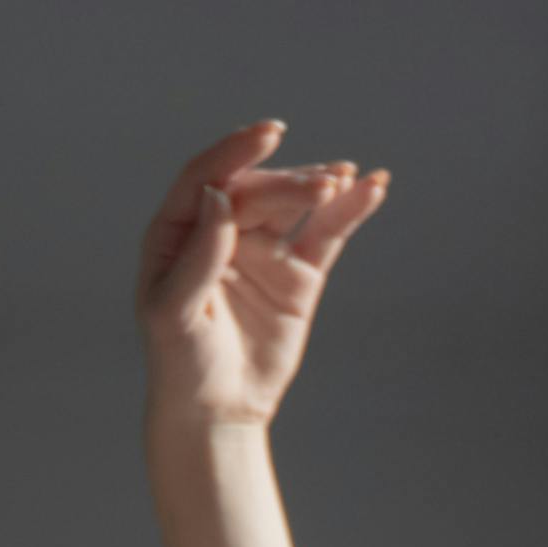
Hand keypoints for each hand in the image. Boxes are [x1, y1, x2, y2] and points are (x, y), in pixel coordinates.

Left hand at [137, 119, 389, 432]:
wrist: (217, 411)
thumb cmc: (180, 362)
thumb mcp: (174, 312)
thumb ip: (197, 255)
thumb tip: (218, 194)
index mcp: (177, 231)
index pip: (206, 177)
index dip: (236, 152)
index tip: (269, 135)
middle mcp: (220, 230)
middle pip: (257, 190)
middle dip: (290, 184)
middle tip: (322, 187)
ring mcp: (262, 248)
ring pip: (294, 205)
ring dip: (321, 187)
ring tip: (348, 179)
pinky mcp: (299, 273)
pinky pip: (326, 234)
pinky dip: (349, 211)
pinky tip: (372, 189)